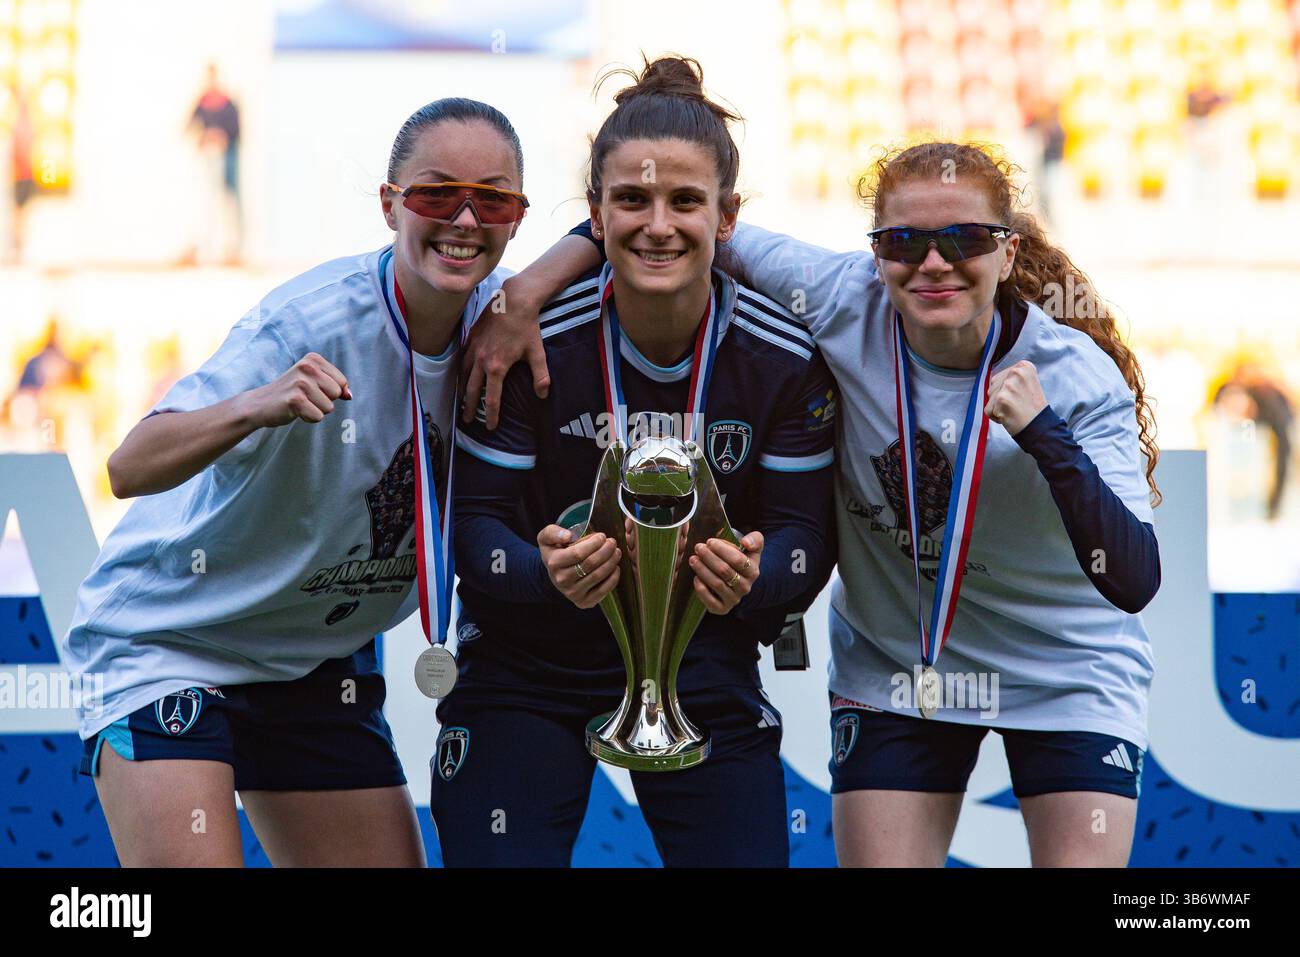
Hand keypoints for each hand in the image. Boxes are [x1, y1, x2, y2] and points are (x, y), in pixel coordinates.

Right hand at [244, 352, 351, 427]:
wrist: (261, 404)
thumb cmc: (291, 393)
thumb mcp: (314, 382)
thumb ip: (336, 386)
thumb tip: (349, 396)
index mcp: (314, 359)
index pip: (342, 382)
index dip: (330, 391)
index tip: (313, 389)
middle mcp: (307, 367)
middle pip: (337, 393)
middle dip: (324, 401)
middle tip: (304, 397)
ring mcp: (300, 383)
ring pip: (329, 407)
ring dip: (316, 410)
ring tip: (299, 403)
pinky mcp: (295, 399)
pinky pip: (318, 416)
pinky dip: (308, 418)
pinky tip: (295, 411)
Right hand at [460, 278, 550, 429]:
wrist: (513, 301)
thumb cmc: (527, 327)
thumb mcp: (537, 353)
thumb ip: (541, 377)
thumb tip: (542, 396)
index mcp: (497, 368)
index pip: (492, 399)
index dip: (491, 416)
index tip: (490, 427)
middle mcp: (481, 360)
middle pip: (472, 390)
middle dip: (469, 407)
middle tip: (467, 420)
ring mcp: (473, 348)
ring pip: (463, 375)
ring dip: (461, 390)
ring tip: (460, 401)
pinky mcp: (471, 337)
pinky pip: (461, 359)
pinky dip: (459, 371)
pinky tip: (460, 376)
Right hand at [538, 525, 621, 609]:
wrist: (555, 574)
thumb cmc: (555, 551)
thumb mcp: (546, 538)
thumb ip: (552, 532)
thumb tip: (568, 535)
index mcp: (553, 563)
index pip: (578, 553)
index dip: (594, 543)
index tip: (602, 536)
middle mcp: (562, 580)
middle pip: (590, 564)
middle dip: (606, 551)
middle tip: (612, 542)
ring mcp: (572, 593)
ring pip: (598, 576)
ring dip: (611, 562)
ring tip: (616, 552)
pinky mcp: (583, 602)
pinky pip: (602, 591)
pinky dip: (613, 578)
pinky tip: (616, 568)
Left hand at [689, 531, 762, 614]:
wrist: (737, 582)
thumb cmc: (741, 561)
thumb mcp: (752, 549)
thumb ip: (755, 540)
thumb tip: (745, 542)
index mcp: (753, 571)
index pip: (737, 559)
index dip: (722, 549)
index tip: (710, 542)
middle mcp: (745, 587)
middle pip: (725, 571)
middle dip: (709, 557)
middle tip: (698, 548)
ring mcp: (734, 599)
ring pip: (716, 584)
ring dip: (702, 570)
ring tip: (693, 559)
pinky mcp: (722, 609)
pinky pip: (710, 600)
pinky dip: (701, 588)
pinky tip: (696, 577)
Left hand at [984, 360, 1046, 435]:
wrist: (1039, 426)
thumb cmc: (1032, 408)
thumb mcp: (1027, 384)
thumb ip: (1012, 378)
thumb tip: (994, 380)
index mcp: (1024, 366)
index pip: (999, 378)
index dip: (1005, 391)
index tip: (1020, 396)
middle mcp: (1016, 372)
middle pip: (993, 386)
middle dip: (1000, 398)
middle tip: (1018, 404)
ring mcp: (1008, 385)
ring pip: (990, 397)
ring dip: (998, 407)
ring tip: (1014, 409)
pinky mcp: (1002, 398)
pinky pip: (988, 410)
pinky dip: (996, 416)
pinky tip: (1010, 416)